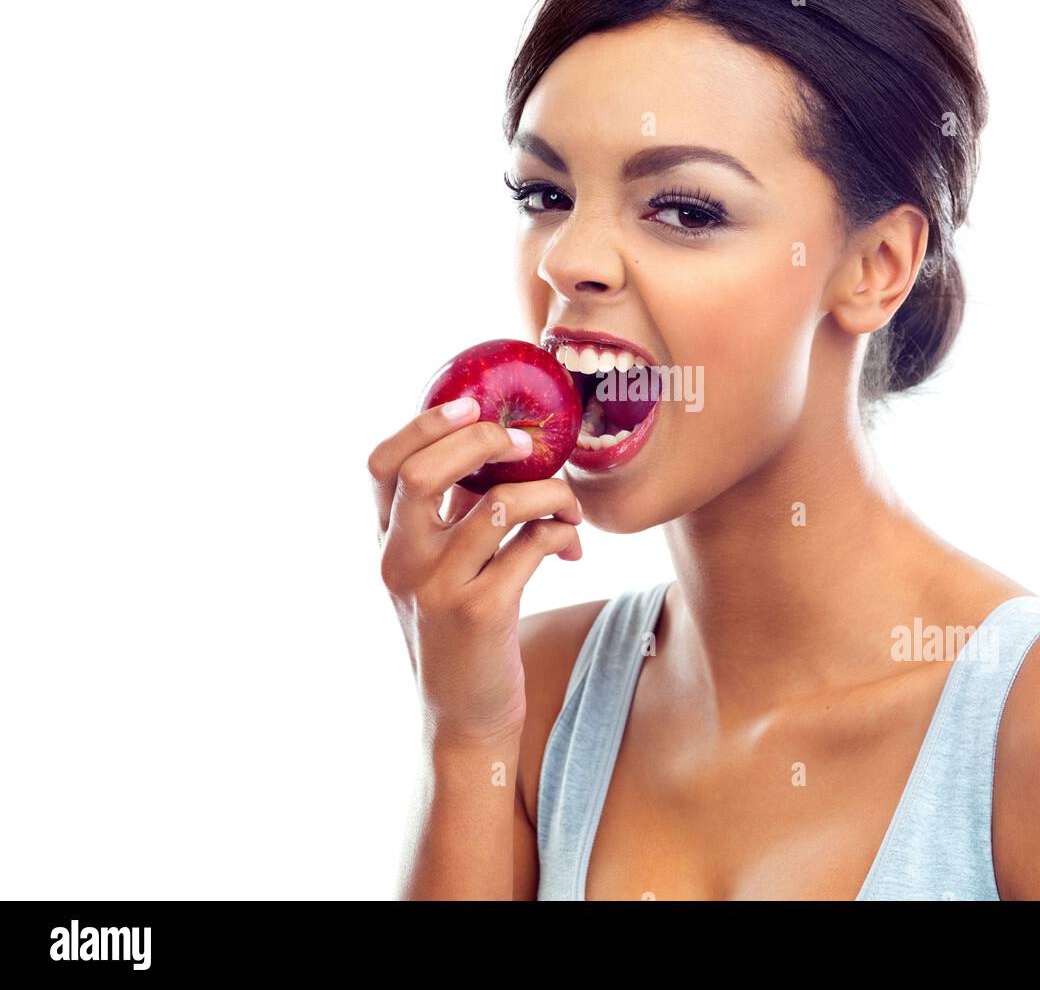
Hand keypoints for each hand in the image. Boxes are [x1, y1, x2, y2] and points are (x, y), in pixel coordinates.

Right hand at [367, 398, 582, 747]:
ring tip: (569, 507)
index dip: (422, 425)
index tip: (469, 405)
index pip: (381, 465)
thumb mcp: (437, 574)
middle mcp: (401, 562)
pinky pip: (533, 545)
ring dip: (549, 493)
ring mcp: (438, 588)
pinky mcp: (481, 613)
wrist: (464, 720)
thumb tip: (501, 454)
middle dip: (481, 441)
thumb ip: (450, 521)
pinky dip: (562, 534)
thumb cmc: (460, 636)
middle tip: (525, 444)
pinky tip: (571, 547)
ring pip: (498, 504)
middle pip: (425, 472)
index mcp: (388, 544)